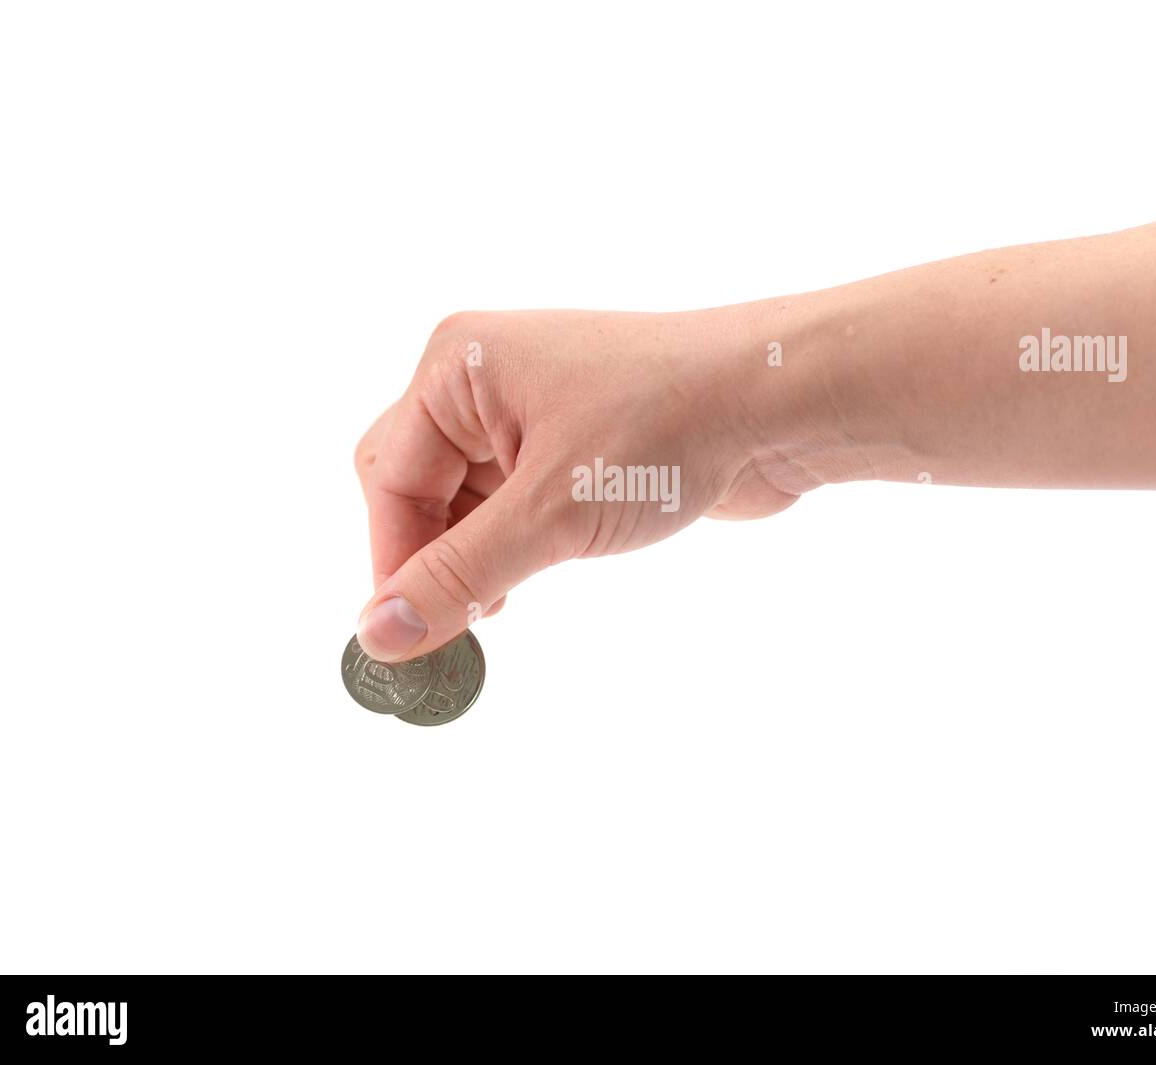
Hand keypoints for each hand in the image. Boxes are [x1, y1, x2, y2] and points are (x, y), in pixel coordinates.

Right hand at [354, 308, 804, 660]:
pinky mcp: (574, 441)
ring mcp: (531, 408)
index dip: (395, 561)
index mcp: (459, 366)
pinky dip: (510, 544)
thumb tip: (377, 635)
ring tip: (499, 605)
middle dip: (429, 554)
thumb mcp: (550, 513)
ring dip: (472, 556)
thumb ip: (458, 576)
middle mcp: (486, 379)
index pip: (389, 477)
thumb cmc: (665, 430)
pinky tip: (526, 579)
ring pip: (465, 498)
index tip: (406, 638)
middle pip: (415, 483)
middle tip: (453, 622)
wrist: (779, 404)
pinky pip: (512, 500)